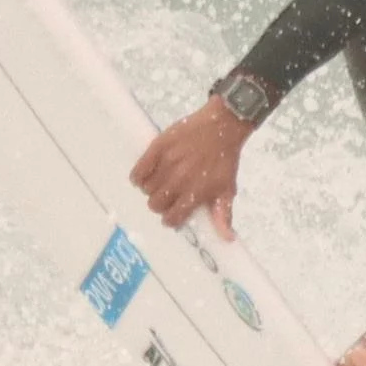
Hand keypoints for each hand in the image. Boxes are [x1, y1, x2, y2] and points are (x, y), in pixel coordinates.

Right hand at [129, 93, 249, 237]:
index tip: (173, 214)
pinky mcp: (157, 148)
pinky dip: (138, 176)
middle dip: (160, 204)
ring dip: (151, 190)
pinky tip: (145, 175)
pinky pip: (138, 171)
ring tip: (159, 183)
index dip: (171, 219)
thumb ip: (223, 215)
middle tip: (166, 197)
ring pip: (146, 189)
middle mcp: (179, 181)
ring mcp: (167, 164)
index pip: (172, 218)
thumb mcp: (227, 188)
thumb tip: (227, 240)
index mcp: (195, 193)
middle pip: (155, 204)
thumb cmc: (225, 159)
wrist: (222, 126)